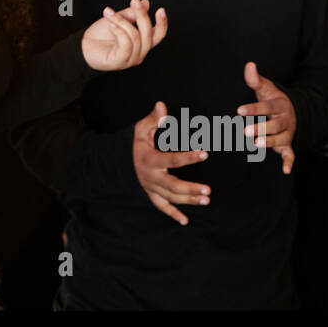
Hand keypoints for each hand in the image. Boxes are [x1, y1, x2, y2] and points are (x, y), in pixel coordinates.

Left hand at [81, 0, 166, 70]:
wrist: (84, 45)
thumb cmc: (102, 34)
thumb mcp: (118, 19)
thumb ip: (132, 13)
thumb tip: (145, 3)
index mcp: (142, 42)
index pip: (158, 34)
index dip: (162, 23)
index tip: (160, 9)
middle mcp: (140, 52)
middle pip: (148, 33)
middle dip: (142, 15)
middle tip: (134, 1)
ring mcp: (131, 58)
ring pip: (135, 36)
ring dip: (122, 21)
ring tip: (109, 14)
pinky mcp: (120, 61)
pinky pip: (126, 44)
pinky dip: (119, 32)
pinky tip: (111, 26)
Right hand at [133, 101, 209, 225]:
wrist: (119, 161)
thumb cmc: (135, 143)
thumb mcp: (141, 129)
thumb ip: (153, 119)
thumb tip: (162, 105)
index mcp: (149, 160)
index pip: (171, 159)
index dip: (189, 157)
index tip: (205, 153)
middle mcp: (150, 177)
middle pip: (172, 186)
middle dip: (191, 189)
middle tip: (208, 189)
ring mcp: (151, 188)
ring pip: (171, 198)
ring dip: (189, 200)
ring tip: (206, 199)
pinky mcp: (151, 194)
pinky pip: (162, 207)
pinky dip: (173, 215)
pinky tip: (185, 221)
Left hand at [237, 62, 295, 172]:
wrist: (292, 111)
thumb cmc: (272, 99)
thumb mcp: (265, 88)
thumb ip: (255, 79)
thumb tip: (249, 64)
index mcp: (278, 105)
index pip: (265, 107)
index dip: (253, 109)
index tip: (239, 110)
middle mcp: (284, 120)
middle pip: (273, 125)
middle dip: (260, 128)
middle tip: (245, 131)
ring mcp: (287, 133)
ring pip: (279, 138)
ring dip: (269, 142)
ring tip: (256, 144)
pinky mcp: (287, 145)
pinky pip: (290, 154)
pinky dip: (289, 162)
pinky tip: (286, 171)